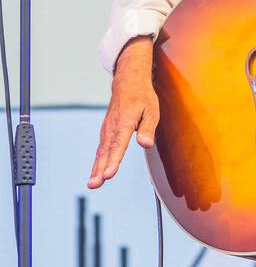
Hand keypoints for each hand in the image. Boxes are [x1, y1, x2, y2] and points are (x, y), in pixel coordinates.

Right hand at [88, 38, 159, 188]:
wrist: (128, 82)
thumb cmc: (142, 97)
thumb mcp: (151, 110)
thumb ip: (147, 128)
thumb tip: (145, 143)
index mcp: (124, 121)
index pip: (118, 144)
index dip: (113, 161)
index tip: (108, 174)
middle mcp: (112, 126)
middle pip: (106, 151)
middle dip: (99, 169)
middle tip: (95, 184)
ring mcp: (107, 129)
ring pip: (101, 151)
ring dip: (96, 168)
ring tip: (93, 184)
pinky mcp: (106, 131)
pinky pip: (101, 148)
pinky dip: (98, 161)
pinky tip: (96, 173)